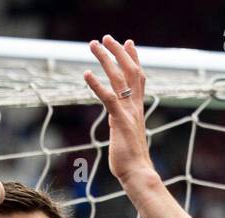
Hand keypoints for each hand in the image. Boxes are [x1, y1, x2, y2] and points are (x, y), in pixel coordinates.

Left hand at [83, 36, 152, 182]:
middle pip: (131, 72)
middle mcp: (135, 108)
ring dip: (106, 59)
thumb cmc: (131, 161)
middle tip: (107, 37)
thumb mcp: (126, 136)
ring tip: (94, 45)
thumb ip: (122, 123)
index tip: (129, 43)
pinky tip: (86, 74)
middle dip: (119, 52)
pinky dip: (97, 85)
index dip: (134, 59)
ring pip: (119, 79)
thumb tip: (117, 122)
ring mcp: (129, 113)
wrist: (138, 174)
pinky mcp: (120, 121)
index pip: (138, 78)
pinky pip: (108, 98)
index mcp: (137, 110)